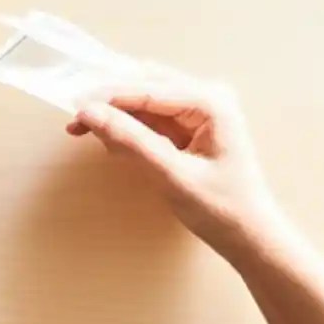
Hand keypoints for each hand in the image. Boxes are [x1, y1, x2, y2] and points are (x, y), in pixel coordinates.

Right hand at [67, 77, 280, 256]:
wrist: (250, 238)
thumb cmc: (223, 209)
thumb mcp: (173, 176)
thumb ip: (131, 141)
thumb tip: (89, 113)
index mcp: (210, 102)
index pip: (148, 88)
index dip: (107, 96)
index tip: (73, 108)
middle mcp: (205, 96)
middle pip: (143, 85)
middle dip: (107, 102)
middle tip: (76, 121)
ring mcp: (197, 110)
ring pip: (141, 99)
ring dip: (113, 114)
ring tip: (86, 132)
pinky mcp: (187, 126)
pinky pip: (147, 116)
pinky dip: (126, 127)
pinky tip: (110, 143)